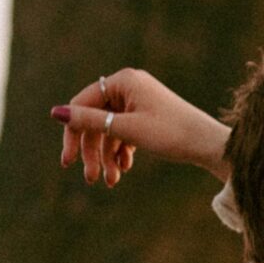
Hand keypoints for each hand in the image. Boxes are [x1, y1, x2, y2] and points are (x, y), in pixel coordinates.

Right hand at [51, 68, 229, 188]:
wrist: (208, 144)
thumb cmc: (170, 133)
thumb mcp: (126, 129)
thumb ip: (90, 122)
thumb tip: (55, 112)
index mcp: (122, 81)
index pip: (83, 104)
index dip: (73, 133)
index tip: (67, 162)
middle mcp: (128, 87)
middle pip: (95, 120)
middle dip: (92, 151)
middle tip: (91, 179)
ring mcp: (137, 101)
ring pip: (109, 130)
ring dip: (106, 157)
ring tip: (112, 182)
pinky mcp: (146, 116)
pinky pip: (123, 133)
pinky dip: (120, 151)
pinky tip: (125, 169)